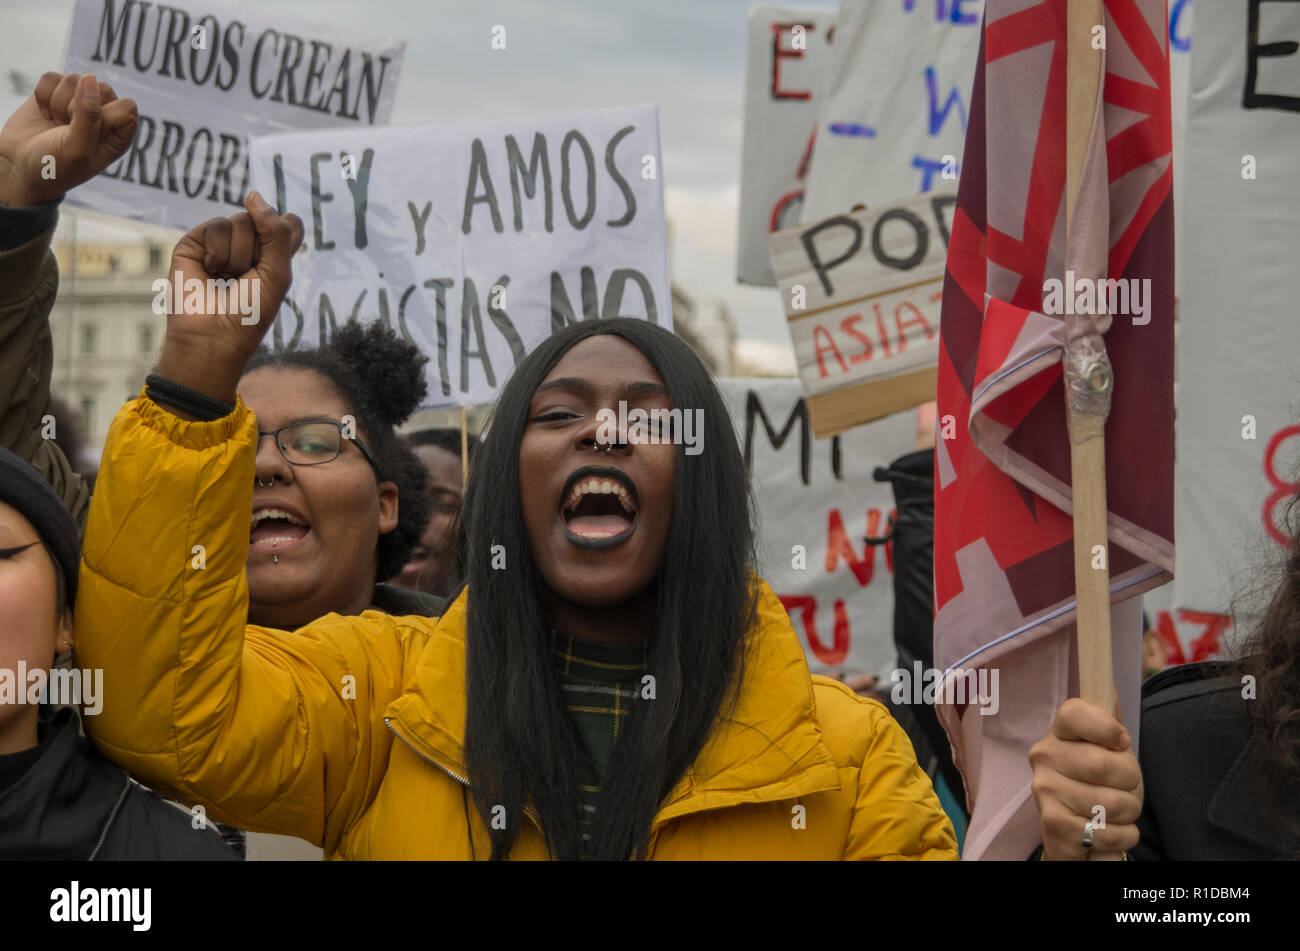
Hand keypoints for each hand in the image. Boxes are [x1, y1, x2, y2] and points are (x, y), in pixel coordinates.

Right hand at [0, 72, 137, 206]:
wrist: (19, 167)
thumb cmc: (55, 167)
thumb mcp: (77, 149)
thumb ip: (89, 115)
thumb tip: (90, 78)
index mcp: (119, 135)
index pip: (127, 107)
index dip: (105, 115)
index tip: (88, 133)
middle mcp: (104, 116)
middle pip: (102, 87)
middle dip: (78, 106)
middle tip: (67, 129)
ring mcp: (79, 102)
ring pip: (76, 80)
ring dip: (58, 104)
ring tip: (57, 125)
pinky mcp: (55, 93)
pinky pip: (52, 78)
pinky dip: (43, 95)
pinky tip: (45, 115)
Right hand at [156, 192, 304, 405]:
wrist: (213, 335)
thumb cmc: (250, 312)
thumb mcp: (278, 273)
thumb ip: (276, 231)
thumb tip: (253, 194)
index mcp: (273, 255)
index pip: (289, 223)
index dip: (286, 233)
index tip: (275, 260)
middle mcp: (248, 246)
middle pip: (265, 219)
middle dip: (260, 252)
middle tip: (247, 278)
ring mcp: (221, 242)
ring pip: (242, 220)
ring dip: (239, 255)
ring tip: (226, 278)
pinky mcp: (196, 242)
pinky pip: (217, 225)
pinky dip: (218, 252)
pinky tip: (210, 272)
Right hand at [1029, 698, 1142, 860]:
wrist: (1076, 834)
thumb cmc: (1097, 785)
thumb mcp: (1107, 749)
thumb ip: (1108, 720)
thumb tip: (1110, 684)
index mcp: (1057, 732)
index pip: (1075, 713)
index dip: (1107, 728)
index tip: (1121, 743)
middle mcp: (1043, 757)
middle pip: (1105, 764)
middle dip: (1131, 781)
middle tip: (1124, 786)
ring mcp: (1045, 791)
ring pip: (1113, 802)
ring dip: (1128, 812)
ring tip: (1115, 811)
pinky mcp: (1053, 826)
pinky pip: (1109, 832)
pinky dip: (1123, 836)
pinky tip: (1109, 831)